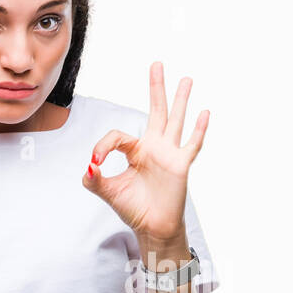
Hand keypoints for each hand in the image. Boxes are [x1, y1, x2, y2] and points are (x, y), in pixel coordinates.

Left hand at [83, 61, 208, 241]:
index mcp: (136, 151)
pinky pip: (191, 145)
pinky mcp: (181, 165)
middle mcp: (154, 148)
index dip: (103, 145)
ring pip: (175, 121)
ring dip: (180, 100)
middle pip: (156, 111)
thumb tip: (89, 165)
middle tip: (157, 64)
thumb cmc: (134, 208)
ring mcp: (169, 154)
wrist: (152, 228)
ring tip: (186, 79)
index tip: (95, 161)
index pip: (118, 136)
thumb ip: (94, 179)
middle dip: (156, 87)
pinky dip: (198, 130)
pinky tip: (204, 113)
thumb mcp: (107, 192)